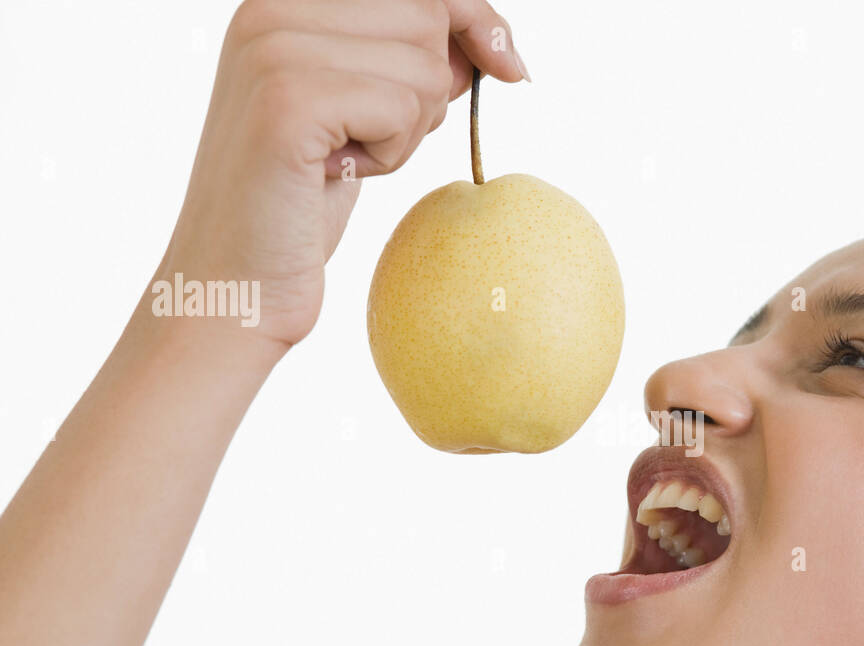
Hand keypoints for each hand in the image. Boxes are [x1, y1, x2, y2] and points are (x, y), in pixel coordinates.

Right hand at [157, 0, 527, 346]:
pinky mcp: (289, 100)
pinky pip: (404, 109)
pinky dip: (392, 155)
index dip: (475, 18)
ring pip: (424, 67)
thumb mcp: (365, 117)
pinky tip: (336, 174)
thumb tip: (491, 41)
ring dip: (406, 131)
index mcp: (281, 0)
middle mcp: (269, 7)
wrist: (236, 284)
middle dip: (426, 92)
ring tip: (343, 160)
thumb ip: (413, 63)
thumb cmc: (301, 205)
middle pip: (427, 16)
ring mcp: (274, 48)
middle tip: (367, 140)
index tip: (512, 66)